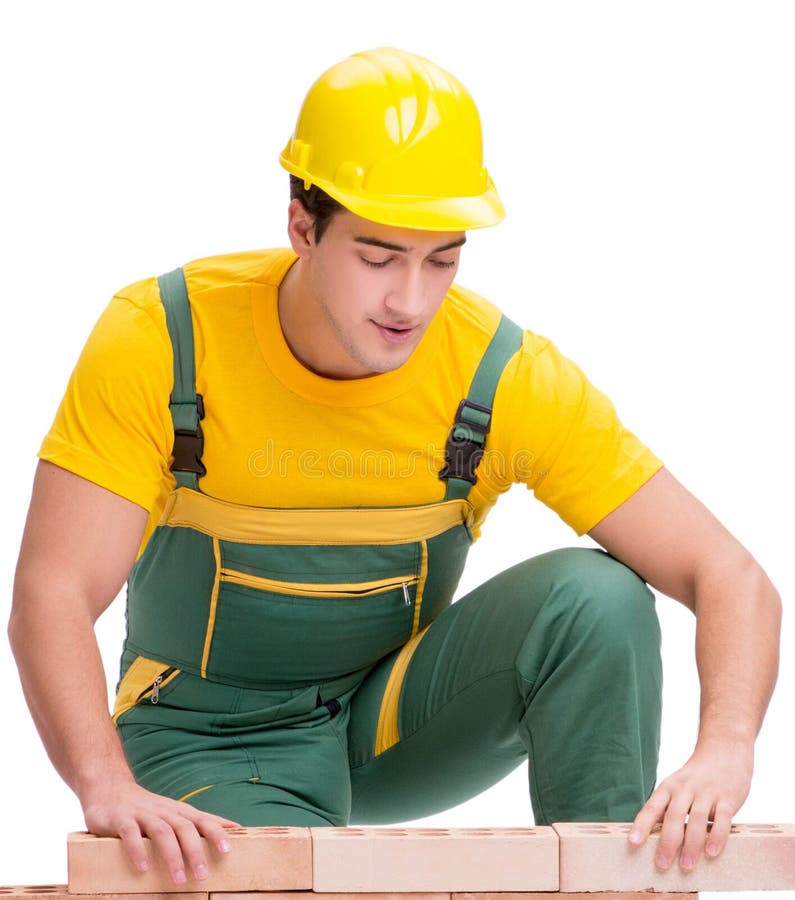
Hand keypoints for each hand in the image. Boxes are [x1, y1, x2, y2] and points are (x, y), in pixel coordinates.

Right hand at [82, 779, 240, 884]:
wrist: (110, 788)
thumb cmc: (148, 807)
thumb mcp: (173, 813)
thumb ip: (198, 822)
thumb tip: (233, 829)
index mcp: (178, 811)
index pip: (202, 820)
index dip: (216, 832)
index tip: (228, 850)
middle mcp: (164, 811)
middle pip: (185, 828)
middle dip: (196, 850)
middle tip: (203, 875)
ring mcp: (143, 814)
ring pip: (162, 832)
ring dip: (172, 855)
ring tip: (179, 879)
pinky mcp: (122, 820)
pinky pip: (131, 834)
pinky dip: (138, 850)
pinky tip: (143, 867)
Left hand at [627, 737, 752, 870]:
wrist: (724, 751)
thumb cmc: (697, 776)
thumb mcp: (678, 786)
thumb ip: (670, 809)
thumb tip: (657, 839)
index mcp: (669, 786)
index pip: (652, 807)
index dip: (642, 825)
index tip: (633, 843)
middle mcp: (685, 789)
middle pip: (674, 817)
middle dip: (667, 843)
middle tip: (662, 865)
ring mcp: (707, 793)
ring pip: (697, 820)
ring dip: (691, 845)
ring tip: (686, 866)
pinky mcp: (728, 799)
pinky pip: (722, 819)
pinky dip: (717, 836)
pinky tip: (712, 852)